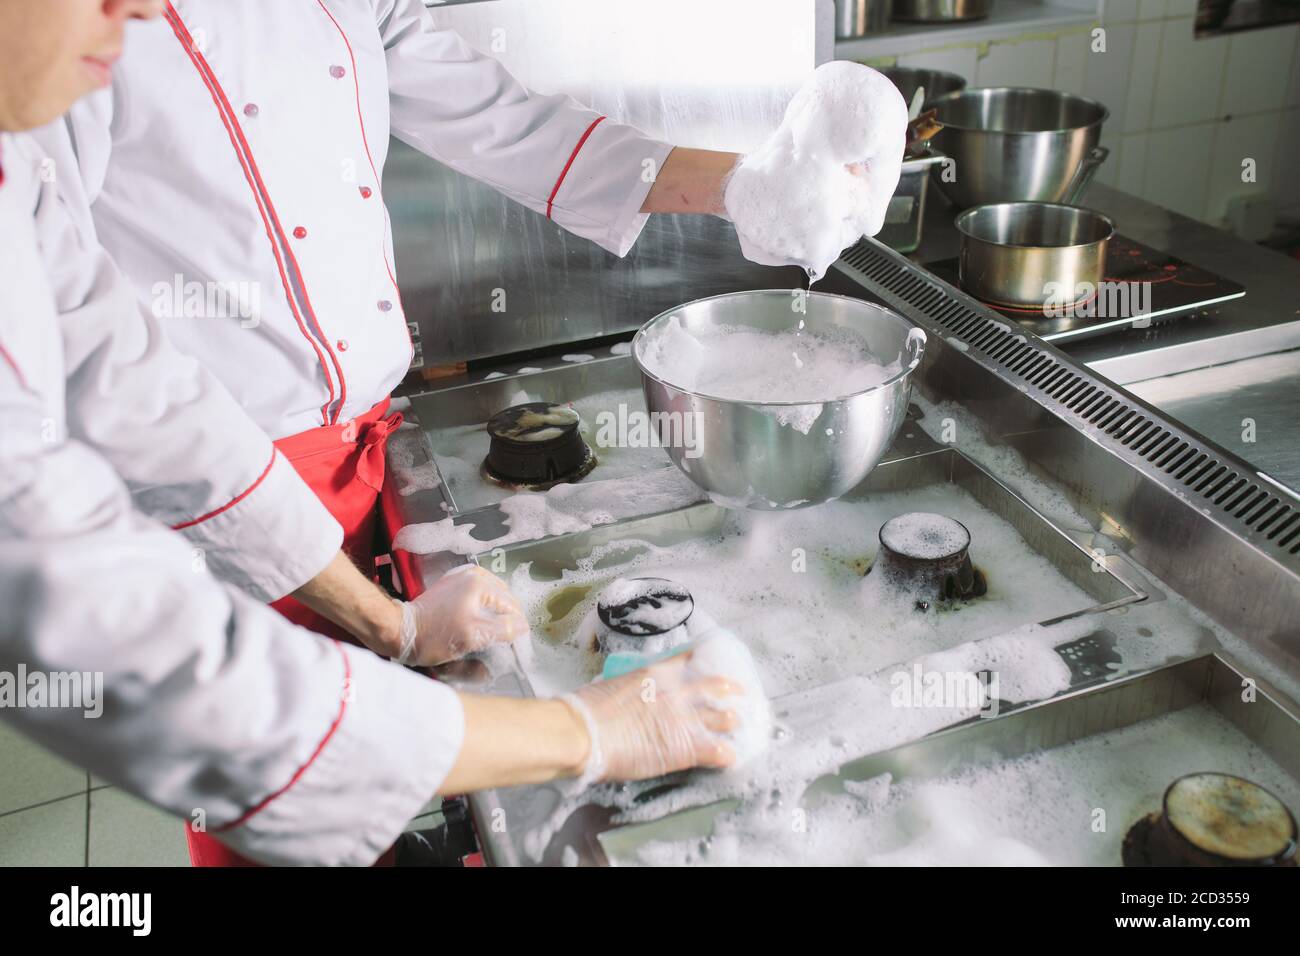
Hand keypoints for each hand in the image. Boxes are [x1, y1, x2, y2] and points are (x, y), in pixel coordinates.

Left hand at [395, 566, 527, 665]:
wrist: (400, 630)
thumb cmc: (435, 635)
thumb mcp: (473, 636)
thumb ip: (503, 630)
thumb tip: (523, 626)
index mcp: (480, 583)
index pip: (511, 605)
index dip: (516, 626)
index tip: (514, 644)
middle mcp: (472, 575)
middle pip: (503, 598)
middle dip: (506, 617)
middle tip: (504, 639)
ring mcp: (460, 578)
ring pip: (491, 596)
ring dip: (495, 612)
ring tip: (492, 632)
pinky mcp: (451, 585)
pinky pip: (477, 594)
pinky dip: (482, 607)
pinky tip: (479, 620)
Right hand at [560, 651, 740, 783]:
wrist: (583, 733)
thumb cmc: (587, 710)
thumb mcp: (611, 686)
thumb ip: (629, 687)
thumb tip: (626, 693)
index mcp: (656, 674)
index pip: (687, 660)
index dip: (701, 661)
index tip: (708, 661)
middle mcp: (676, 692)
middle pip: (714, 687)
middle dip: (728, 690)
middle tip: (739, 693)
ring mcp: (684, 720)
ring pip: (722, 717)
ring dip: (730, 721)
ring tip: (737, 724)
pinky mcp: (685, 748)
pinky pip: (717, 751)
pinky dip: (725, 755)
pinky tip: (730, 757)